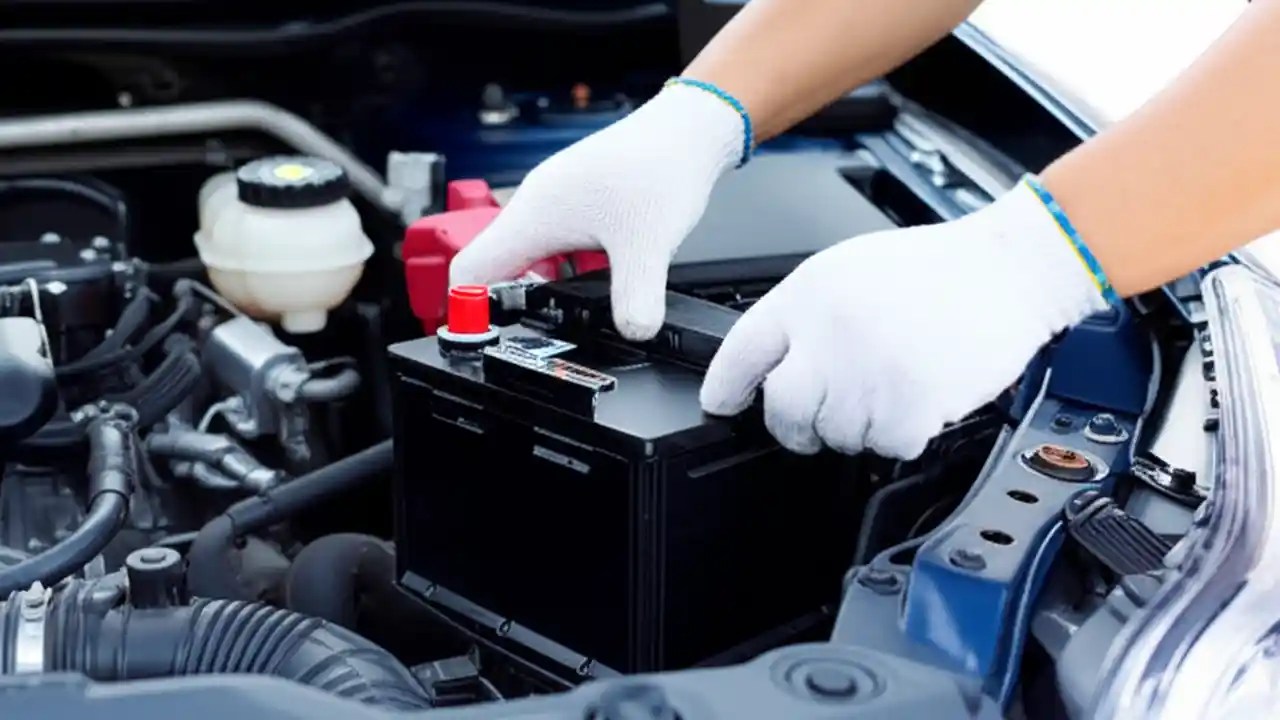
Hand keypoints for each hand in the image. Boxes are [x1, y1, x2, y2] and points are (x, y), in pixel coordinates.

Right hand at [450, 83, 745, 340]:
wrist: (689, 127)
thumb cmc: (661, 167)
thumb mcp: (649, 246)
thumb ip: (636, 298)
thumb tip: (632, 332)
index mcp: (534, 216)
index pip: (469, 271)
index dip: (470, 310)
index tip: (488, 336)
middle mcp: (535, 205)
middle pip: (496, 267)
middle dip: (518, 303)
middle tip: (548, 327)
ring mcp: (554, 200)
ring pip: (530, 256)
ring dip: (549, 285)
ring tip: (583, 300)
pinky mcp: (577, 200)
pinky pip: (556, 243)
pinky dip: (571, 266)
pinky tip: (604, 272)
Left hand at [699, 180, 1109, 459]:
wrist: (1011, 266)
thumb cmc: (937, 271)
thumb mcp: (849, 272)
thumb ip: (805, 318)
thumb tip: (771, 368)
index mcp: (808, 294)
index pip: (741, 352)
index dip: (726, 389)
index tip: (723, 406)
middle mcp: (830, 331)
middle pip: (784, 411)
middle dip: (800, 426)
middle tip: (825, 418)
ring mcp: (869, 369)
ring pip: (839, 436)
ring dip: (864, 427)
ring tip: (894, 386)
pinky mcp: (911, 401)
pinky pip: (888, 447)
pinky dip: (905, 435)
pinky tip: (921, 399)